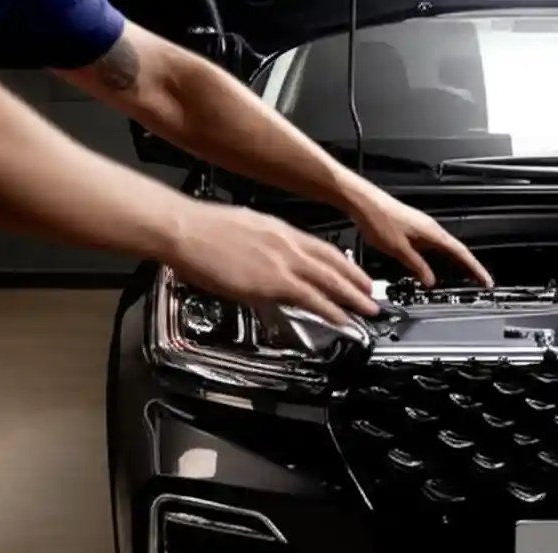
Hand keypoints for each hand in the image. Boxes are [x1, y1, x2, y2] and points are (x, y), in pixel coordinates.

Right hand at [169, 202, 378, 325]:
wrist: (185, 229)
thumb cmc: (202, 229)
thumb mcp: (243, 229)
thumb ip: (262, 247)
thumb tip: (265, 262)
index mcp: (280, 229)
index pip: (323, 247)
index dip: (344, 263)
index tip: (356, 272)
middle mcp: (288, 243)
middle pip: (334, 264)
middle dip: (357, 281)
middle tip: (372, 294)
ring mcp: (283, 262)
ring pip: (330, 281)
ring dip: (352, 298)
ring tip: (368, 310)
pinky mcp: (273, 282)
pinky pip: (312, 298)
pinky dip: (331, 309)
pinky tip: (343, 318)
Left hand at [348, 182, 493, 287]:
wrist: (362, 202)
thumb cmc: (378, 218)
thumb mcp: (398, 249)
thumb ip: (416, 266)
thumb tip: (429, 279)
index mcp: (432, 232)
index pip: (461, 253)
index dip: (475, 268)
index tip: (485, 280)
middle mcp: (430, 228)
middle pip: (456, 251)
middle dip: (468, 267)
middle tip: (478, 282)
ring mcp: (421, 227)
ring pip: (443, 249)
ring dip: (454, 263)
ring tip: (461, 278)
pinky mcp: (411, 228)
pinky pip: (431, 246)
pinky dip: (438, 258)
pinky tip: (432, 267)